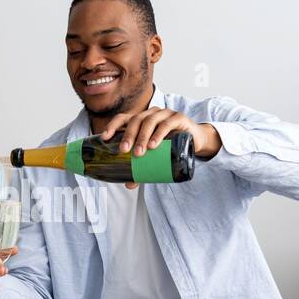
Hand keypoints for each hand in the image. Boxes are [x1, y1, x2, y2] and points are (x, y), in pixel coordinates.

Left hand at [99, 107, 221, 187]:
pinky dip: (159, 134)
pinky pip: (167, 123)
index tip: (104, 138)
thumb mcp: (154, 156)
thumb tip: (129, 184)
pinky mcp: (178, 118)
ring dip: (143, 136)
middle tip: (124, 151)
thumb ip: (142, 168)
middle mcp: (151, 114)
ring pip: (150, 121)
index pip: (123, 118)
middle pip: (136, 120)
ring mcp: (165, 114)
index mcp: (141, 119)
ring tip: (140, 153)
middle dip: (128, 135)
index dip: (112, 125)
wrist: (194, 141)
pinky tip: (154, 145)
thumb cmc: (170, 146)